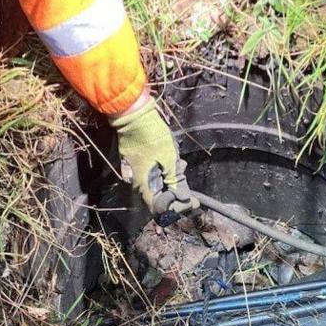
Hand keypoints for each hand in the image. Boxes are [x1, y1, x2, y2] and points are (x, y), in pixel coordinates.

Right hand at [109, 97, 199, 214]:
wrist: (133, 116)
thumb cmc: (152, 137)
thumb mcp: (170, 160)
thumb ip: (177, 181)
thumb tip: (184, 198)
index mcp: (144, 186)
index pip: (161, 209)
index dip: (178, 208)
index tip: (193, 202)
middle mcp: (137, 184)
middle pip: (160, 199)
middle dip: (178, 193)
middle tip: (190, 184)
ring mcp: (136, 175)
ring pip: (158, 187)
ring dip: (173, 181)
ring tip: (181, 165)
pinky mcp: (137, 166)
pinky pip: (152, 176)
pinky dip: (165, 173)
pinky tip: (174, 162)